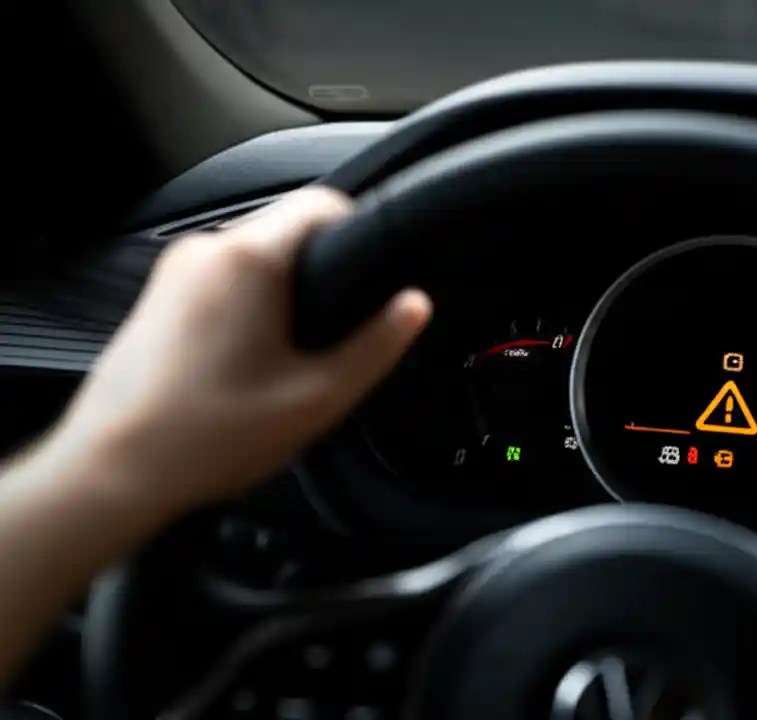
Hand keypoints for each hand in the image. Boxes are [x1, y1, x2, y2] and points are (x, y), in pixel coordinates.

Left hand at [47, 188, 430, 518]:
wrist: (114, 470)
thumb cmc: (206, 436)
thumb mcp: (317, 397)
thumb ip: (376, 345)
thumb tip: (414, 306)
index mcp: (249, 261)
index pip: (322, 203)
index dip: (362, 229)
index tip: (378, 273)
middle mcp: (207, 252)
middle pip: (289, 232)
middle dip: (321, 273)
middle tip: (334, 336)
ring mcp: (176, 273)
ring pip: (257, 260)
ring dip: (284, 295)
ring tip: (290, 360)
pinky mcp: (160, 299)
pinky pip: (225, 282)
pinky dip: (250, 309)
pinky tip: (251, 366)